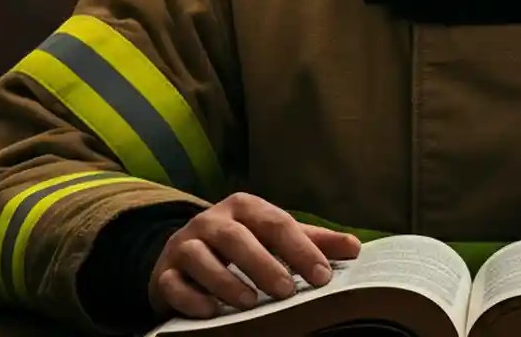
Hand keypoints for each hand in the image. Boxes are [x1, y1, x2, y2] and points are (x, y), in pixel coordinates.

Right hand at [149, 193, 361, 318]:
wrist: (185, 255)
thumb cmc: (243, 245)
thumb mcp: (276, 238)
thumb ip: (313, 242)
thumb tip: (356, 248)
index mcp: (244, 208)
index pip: (275, 223)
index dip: (300, 249)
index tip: (323, 276)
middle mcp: (212, 221)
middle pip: (235, 237)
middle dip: (262, 264)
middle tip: (287, 291)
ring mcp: (184, 245)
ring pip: (200, 257)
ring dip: (226, 281)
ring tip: (251, 303)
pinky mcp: (164, 273)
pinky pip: (173, 283)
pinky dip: (191, 298)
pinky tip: (212, 312)